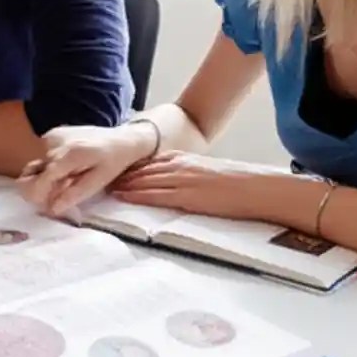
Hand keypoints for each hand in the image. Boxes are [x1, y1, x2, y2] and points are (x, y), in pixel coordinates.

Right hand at [17, 125, 149, 215]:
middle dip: (42, 187)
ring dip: (46, 176)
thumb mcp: (99, 182)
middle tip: (58, 194)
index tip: (44, 206)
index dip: (38, 194)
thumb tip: (53, 209)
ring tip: (66, 179)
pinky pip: (43, 155)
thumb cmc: (113, 162)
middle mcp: (56, 142)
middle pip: (36, 171)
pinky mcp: (52, 133)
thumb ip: (75, 194)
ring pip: (37, 163)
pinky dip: (50, 165)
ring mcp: (52, 135)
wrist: (120, 138)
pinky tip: (67, 166)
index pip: (43, 177)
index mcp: (70, 154)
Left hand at [109, 151, 278, 219]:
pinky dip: (136, 196)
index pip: (150, 161)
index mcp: (185, 159)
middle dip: (121, 174)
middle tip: (100, 178)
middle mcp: (180, 166)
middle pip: (142, 169)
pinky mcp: (187, 196)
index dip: (131, 167)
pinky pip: (155, 195)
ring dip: (123, 184)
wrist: (256, 188)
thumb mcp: (209, 171)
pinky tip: (122, 197)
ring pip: (144, 181)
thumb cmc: (238, 183)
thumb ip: (189, 173)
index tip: (114, 170)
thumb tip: (176, 182)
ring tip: (105, 187)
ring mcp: (182, 180)